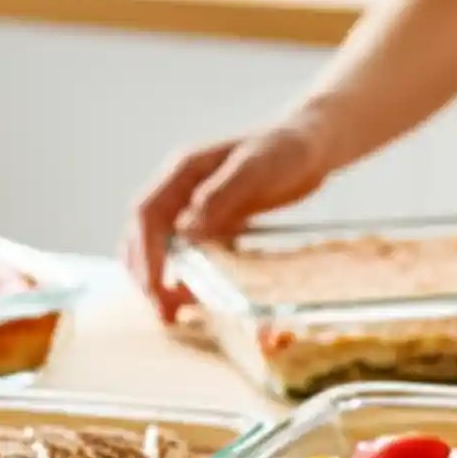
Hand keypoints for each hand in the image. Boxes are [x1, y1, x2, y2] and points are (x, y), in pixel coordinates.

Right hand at [125, 122, 330, 321]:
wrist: (311, 145)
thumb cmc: (286, 149)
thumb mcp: (255, 168)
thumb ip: (221, 196)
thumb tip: (186, 232)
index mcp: (183, 171)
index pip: (147, 214)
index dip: (146, 253)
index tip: (155, 287)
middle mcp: (182, 190)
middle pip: (145, 234)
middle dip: (147, 274)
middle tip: (163, 312)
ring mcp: (196, 207)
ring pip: (162, 246)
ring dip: (161, 278)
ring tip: (174, 312)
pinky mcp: (215, 223)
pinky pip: (189, 253)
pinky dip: (185, 276)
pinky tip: (195, 298)